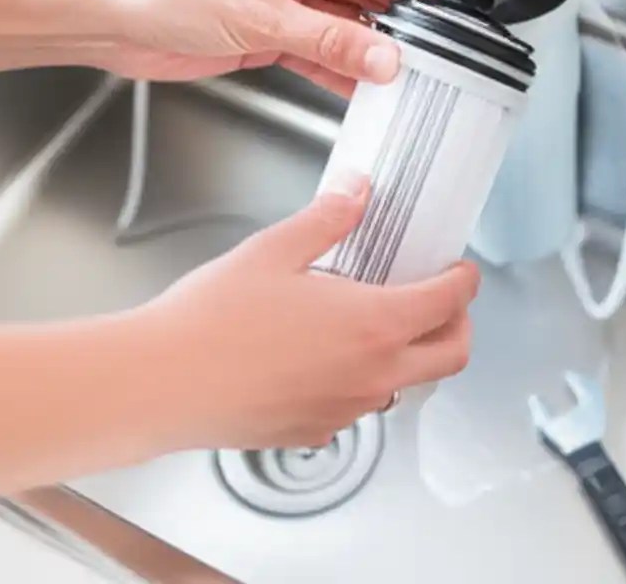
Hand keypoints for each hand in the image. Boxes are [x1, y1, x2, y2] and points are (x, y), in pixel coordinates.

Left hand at [89, 0, 413, 95]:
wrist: (108, 26)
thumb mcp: (259, 16)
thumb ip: (327, 40)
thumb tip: (381, 54)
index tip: (421, 17)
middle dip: (377, 27)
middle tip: (412, 55)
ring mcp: (269, 2)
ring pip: (329, 28)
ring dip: (356, 53)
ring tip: (389, 76)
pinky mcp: (258, 37)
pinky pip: (308, 52)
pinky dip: (331, 70)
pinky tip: (355, 86)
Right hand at [135, 174, 479, 450]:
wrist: (161, 383)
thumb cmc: (211, 322)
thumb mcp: (275, 250)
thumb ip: (328, 219)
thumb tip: (357, 193)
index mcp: (375, 324)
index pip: (450, 304)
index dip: (464, 282)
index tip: (459, 271)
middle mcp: (372, 375)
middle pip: (451, 357)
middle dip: (458, 327)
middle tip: (440, 303)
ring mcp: (345, 411)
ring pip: (403, 386)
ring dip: (406, 357)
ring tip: (374, 327)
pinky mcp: (314, 433)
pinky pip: (356, 410)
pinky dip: (358, 384)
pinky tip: (325, 361)